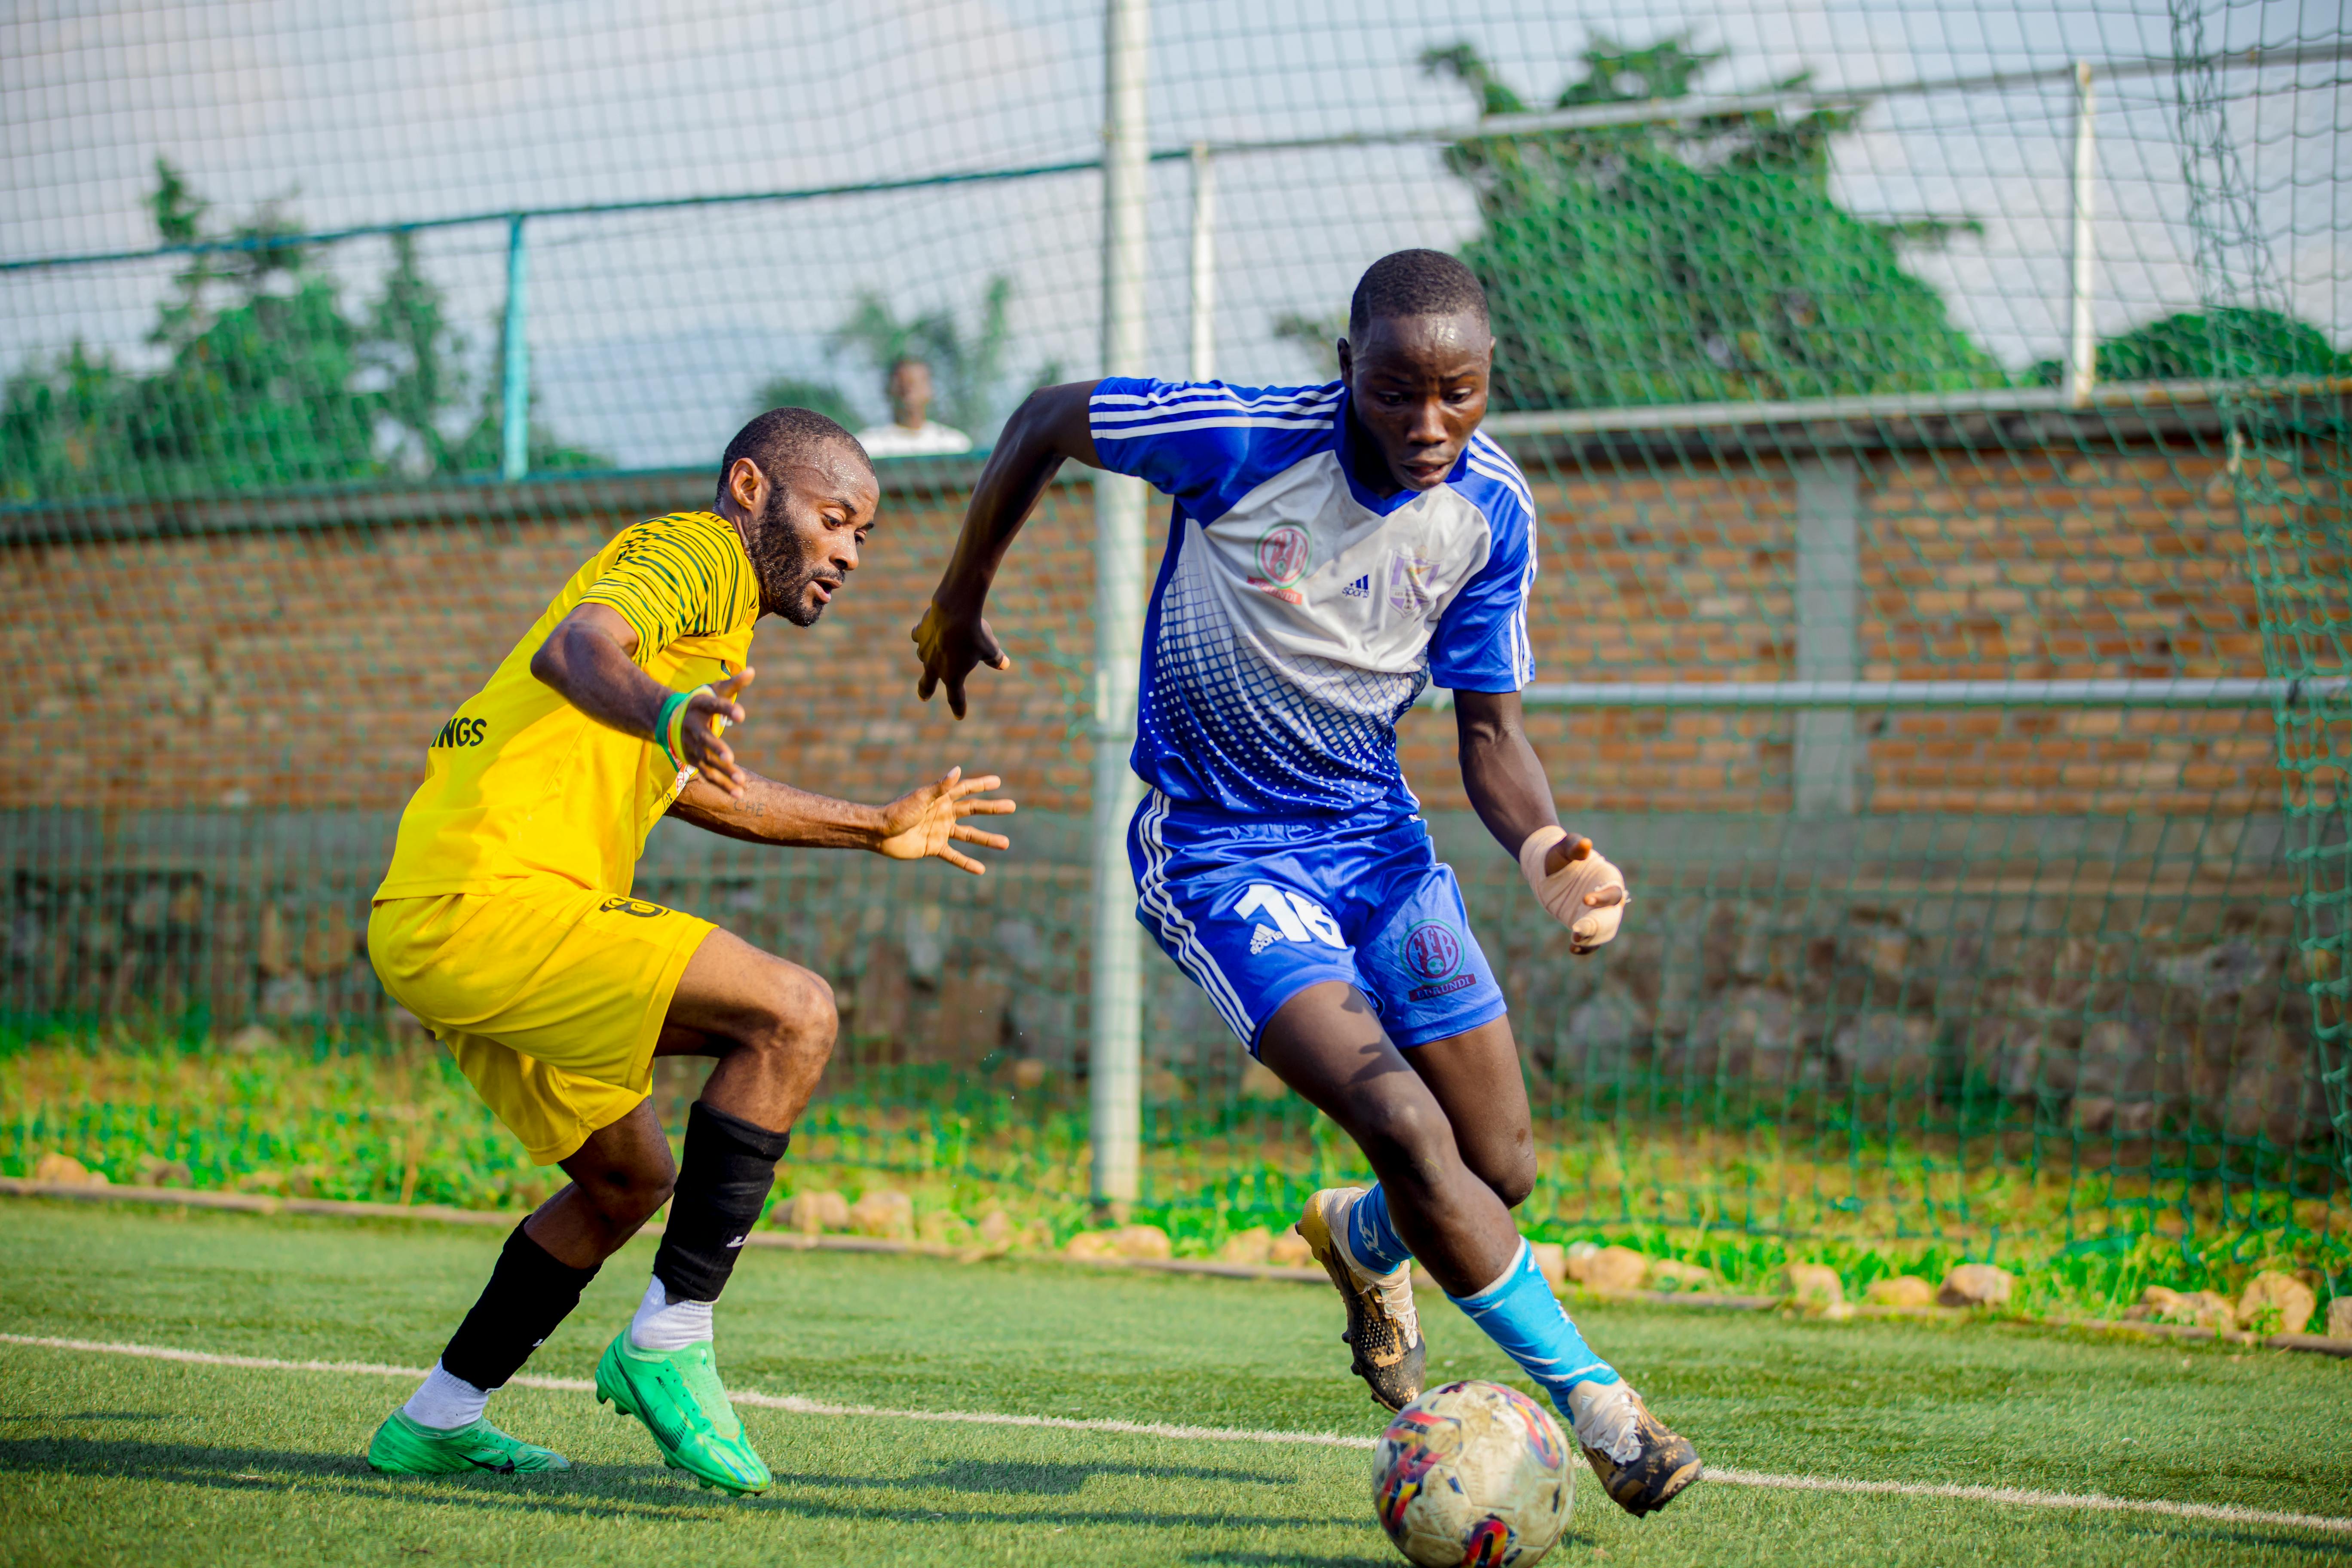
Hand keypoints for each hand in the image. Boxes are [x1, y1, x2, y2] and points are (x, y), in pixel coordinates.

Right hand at [681, 669, 752, 797]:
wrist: (670, 719)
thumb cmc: (700, 703)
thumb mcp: (714, 690)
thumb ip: (734, 684)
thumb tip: (752, 671)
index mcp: (699, 707)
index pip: (714, 706)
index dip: (727, 710)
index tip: (742, 715)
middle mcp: (693, 728)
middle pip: (705, 739)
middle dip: (716, 749)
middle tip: (729, 757)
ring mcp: (692, 746)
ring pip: (707, 761)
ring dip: (723, 772)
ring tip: (741, 781)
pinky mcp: (694, 760)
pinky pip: (709, 774)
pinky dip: (722, 785)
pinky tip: (738, 793)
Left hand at [873, 766, 1016, 873]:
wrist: (879, 833)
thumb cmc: (897, 811)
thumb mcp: (920, 798)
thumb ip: (940, 787)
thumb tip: (958, 770)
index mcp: (941, 798)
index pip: (966, 789)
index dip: (981, 785)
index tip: (998, 782)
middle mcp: (944, 813)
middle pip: (974, 810)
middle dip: (993, 808)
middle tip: (1012, 806)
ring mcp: (941, 831)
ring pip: (969, 835)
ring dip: (987, 839)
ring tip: (1005, 843)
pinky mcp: (934, 847)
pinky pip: (954, 856)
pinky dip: (967, 863)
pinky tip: (981, 869)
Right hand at [911, 598, 1011, 718]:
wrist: (956, 612)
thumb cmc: (975, 634)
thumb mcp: (990, 648)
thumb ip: (995, 659)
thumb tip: (1004, 664)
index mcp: (953, 676)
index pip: (955, 698)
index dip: (958, 708)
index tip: (959, 716)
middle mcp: (934, 666)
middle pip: (926, 684)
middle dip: (925, 691)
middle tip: (923, 697)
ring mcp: (924, 650)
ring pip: (923, 657)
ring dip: (928, 656)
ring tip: (933, 651)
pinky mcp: (920, 633)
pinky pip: (918, 636)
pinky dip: (921, 635)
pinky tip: (924, 631)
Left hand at [1522, 830, 1630, 955]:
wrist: (1548, 869)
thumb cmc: (1559, 855)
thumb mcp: (1563, 848)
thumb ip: (1574, 847)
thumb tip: (1585, 844)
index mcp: (1608, 878)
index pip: (1613, 893)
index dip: (1602, 898)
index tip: (1584, 899)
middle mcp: (1608, 899)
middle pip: (1611, 917)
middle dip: (1597, 925)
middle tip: (1577, 931)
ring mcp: (1597, 913)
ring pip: (1603, 931)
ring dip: (1592, 938)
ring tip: (1574, 941)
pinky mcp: (1586, 923)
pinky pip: (1592, 939)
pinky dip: (1586, 947)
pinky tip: (1573, 949)